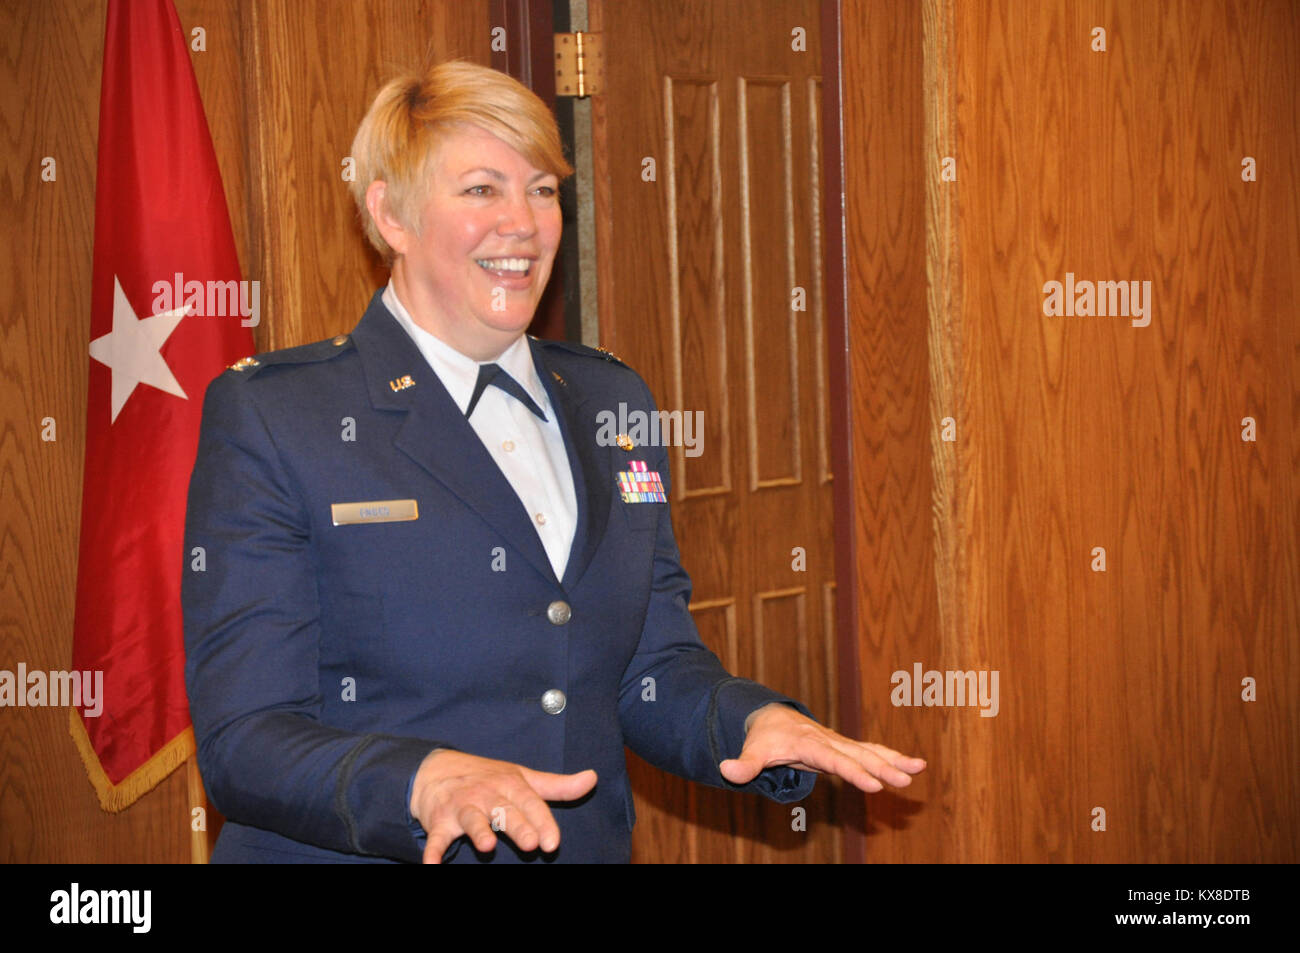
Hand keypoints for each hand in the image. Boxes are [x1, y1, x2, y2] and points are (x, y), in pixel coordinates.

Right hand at [410, 749, 597, 863]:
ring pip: (471, 819)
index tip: (553, 843)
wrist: (435, 770)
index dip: (543, 823)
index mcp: (511, 786)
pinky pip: (436, 838)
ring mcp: (462, 807)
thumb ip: (558, 786)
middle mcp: (487, 795)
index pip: (531, 805)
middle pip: (504, 812)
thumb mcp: (523, 778)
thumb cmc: (487, 778)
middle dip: (517, 826)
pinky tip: (432, 865)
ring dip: (477, 831)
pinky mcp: (440, 821)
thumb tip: (593, 778)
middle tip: (531, 843)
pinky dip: (432, 851)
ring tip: (487, 846)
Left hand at [719, 703, 925, 793]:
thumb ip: (744, 764)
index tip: (875, 785)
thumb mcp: (751, 750)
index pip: (835, 760)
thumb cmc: (763, 737)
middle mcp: (829, 741)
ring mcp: (839, 743)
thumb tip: (726, 771)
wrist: (771, 717)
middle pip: (859, 755)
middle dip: (883, 767)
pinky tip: (913, 765)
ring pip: (870, 750)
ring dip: (894, 759)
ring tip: (919, 768)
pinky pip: (871, 751)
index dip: (854, 772)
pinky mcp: (845, 747)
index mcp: (809, 744)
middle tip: (906, 780)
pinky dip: (892, 756)